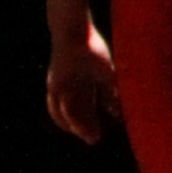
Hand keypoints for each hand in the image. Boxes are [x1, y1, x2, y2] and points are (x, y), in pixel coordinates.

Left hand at [43, 21, 118, 143]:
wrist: (74, 32)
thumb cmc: (91, 48)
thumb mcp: (106, 74)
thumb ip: (110, 93)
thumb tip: (117, 112)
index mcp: (82, 85)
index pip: (86, 109)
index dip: (93, 123)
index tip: (100, 134)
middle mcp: (69, 88)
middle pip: (76, 113)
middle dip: (85, 128)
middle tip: (94, 140)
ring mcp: (60, 87)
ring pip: (65, 113)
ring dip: (74, 126)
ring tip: (85, 135)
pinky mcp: (54, 85)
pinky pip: (59, 105)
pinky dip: (67, 117)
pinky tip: (75, 125)